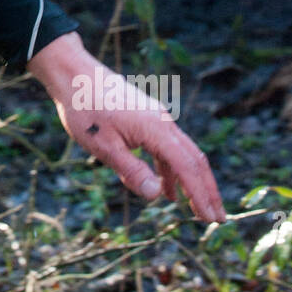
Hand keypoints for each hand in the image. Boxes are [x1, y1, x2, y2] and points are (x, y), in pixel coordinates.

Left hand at [27, 34, 225, 224]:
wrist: (73, 72)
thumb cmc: (85, 108)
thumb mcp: (104, 146)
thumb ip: (132, 171)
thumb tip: (157, 196)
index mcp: (156, 129)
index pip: (187, 167)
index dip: (201, 195)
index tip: (211, 219)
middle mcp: (163, 122)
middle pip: (195, 160)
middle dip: (207, 190)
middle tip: (217, 219)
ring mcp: (156, 118)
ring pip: (182, 153)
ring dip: (190, 181)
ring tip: (195, 210)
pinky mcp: (147, 117)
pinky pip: (166, 147)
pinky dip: (170, 169)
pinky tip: (165, 188)